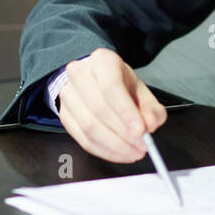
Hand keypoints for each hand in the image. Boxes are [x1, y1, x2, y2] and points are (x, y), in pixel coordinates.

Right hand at [56, 48, 166, 162]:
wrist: (95, 81)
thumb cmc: (119, 85)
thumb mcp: (140, 90)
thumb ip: (150, 108)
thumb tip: (150, 125)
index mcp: (102, 61)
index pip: (111, 87)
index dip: (126, 112)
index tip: (141, 131)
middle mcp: (80, 74)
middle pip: (99, 108)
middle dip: (122, 133)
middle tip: (141, 146)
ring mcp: (68, 94)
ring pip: (88, 126)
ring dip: (114, 145)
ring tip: (133, 152)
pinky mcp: (64, 114)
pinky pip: (82, 139)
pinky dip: (103, 151)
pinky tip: (118, 153)